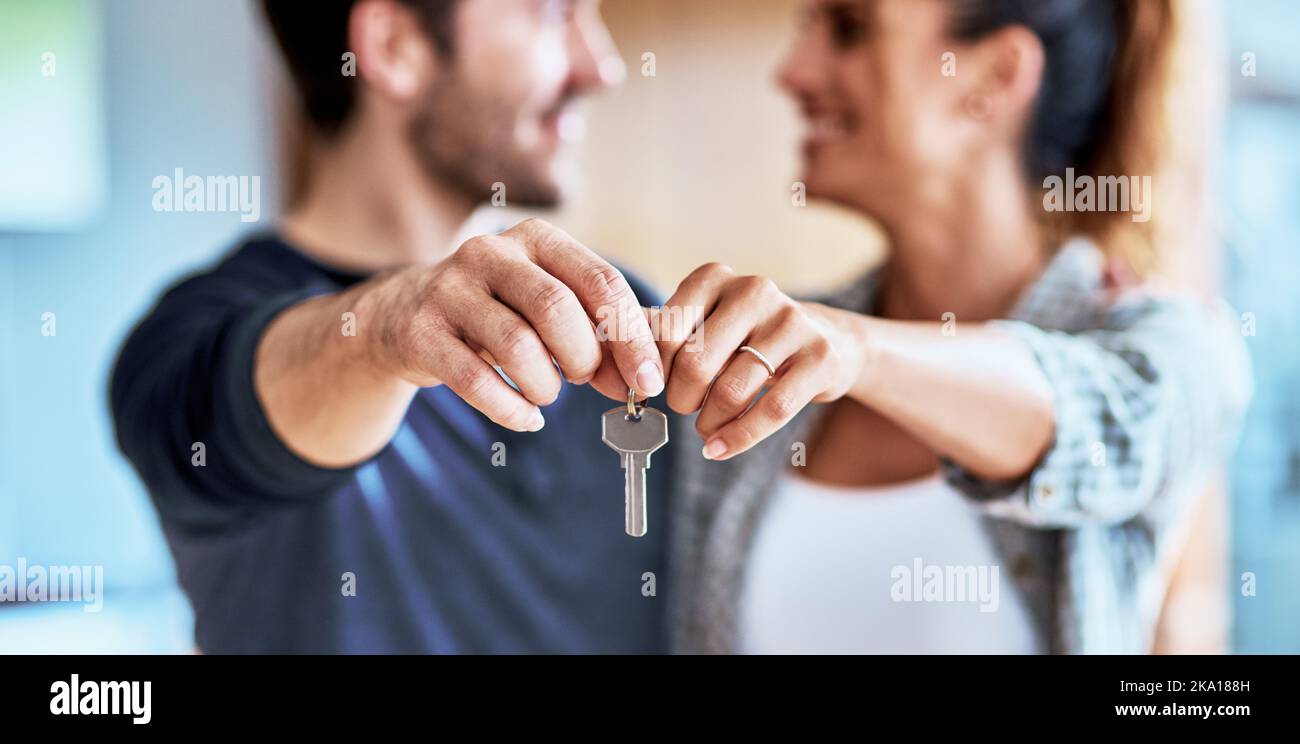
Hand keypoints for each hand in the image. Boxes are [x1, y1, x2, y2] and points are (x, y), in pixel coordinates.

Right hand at [363, 218, 664, 430]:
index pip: (599, 281)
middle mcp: (490, 253)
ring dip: (546, 386)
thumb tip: (645, 377)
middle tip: (586, 380)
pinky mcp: (420, 332)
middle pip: (556, 309)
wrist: (404, 317)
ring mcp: (449, 290)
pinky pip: (476, 380)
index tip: (648, 381)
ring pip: (517, 345)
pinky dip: (511, 409)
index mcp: (536, 240)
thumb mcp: (549, 305)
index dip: (631, 337)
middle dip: (584, 358)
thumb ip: (600, 333)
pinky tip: (526, 417)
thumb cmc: (498, 313)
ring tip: (546, 394)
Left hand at [653, 263, 861, 459]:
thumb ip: (659, 332)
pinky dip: (739, 438)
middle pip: (695, 364)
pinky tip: (720, 449)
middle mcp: (754, 290)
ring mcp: (791, 321)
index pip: (665, 332)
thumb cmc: (747, 336)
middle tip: (683, 408)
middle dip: (680, 399)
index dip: (653, 371)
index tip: (654, 388)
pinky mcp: (820, 356)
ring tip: (706, 428)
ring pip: (731, 391)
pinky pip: (772, 410)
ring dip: (708, 423)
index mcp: (714, 278)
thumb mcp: (703, 322)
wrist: (826, 340)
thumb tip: (608, 346)